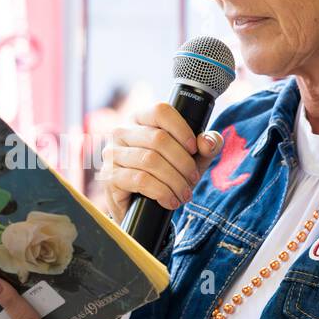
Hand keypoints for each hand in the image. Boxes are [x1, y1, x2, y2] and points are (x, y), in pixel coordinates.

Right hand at [98, 103, 223, 222]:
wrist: (143, 208)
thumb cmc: (167, 176)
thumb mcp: (192, 159)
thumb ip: (206, 146)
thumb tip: (208, 142)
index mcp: (141, 119)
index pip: (161, 111)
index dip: (181, 129)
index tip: (194, 149)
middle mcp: (122, 132)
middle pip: (159, 138)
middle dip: (183, 162)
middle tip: (193, 178)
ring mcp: (112, 154)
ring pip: (150, 161)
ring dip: (174, 180)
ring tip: (184, 194)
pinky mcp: (110, 177)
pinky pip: (139, 180)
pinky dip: (161, 192)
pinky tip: (170, 201)